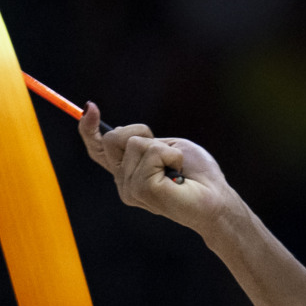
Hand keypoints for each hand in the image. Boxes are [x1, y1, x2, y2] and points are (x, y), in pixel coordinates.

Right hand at [78, 102, 237, 233]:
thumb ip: (142, 142)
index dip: (88, 128)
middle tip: (166, 153)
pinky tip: (177, 176)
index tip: (90, 108)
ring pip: (135, 144)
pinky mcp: (141, 191)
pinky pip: (152, 153)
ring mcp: (129, 189)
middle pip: (113, 138)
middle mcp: (123, 182)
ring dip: (163, 149)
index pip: (97, 149)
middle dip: (142, 133)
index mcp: (127, 171)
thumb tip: (117, 129)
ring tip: (176, 169)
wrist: (217, 198)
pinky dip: (172, 156)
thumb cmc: (197, 173)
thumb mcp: (166, 146)